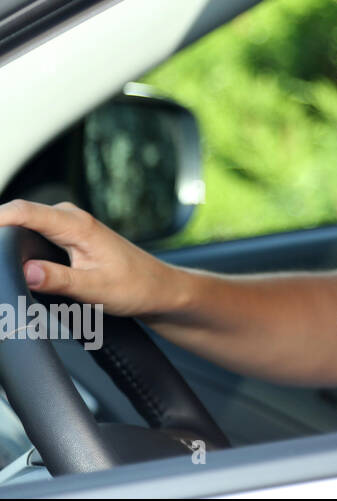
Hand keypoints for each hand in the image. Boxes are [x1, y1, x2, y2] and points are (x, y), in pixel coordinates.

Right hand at [0, 198, 179, 316]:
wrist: (159, 289)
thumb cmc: (135, 287)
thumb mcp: (93, 289)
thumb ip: (58, 280)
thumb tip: (27, 271)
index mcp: (78, 225)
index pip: (25, 212)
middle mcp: (72, 218)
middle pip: (20, 214)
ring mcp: (70, 225)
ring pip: (26, 222)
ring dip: (8, 235)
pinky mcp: (69, 235)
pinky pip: (36, 230)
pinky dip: (20, 239)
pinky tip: (12, 254)